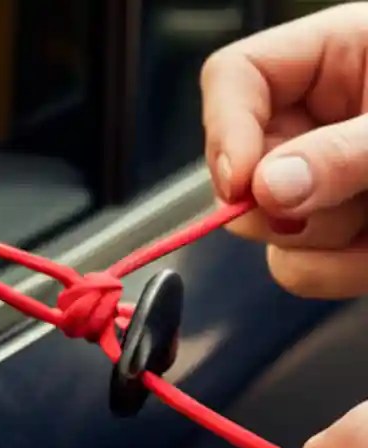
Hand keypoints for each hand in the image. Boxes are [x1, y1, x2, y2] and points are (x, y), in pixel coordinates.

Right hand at [202, 3, 367, 297]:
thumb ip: (344, 153)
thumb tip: (266, 190)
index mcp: (336, 55)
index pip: (234, 77)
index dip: (224, 130)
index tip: (242, 183)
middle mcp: (320, 118)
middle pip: (238, 164)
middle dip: (278, 202)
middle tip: (324, 210)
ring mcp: (327, 180)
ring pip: (268, 228)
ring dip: (327, 242)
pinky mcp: (344, 231)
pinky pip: (303, 267)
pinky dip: (343, 271)